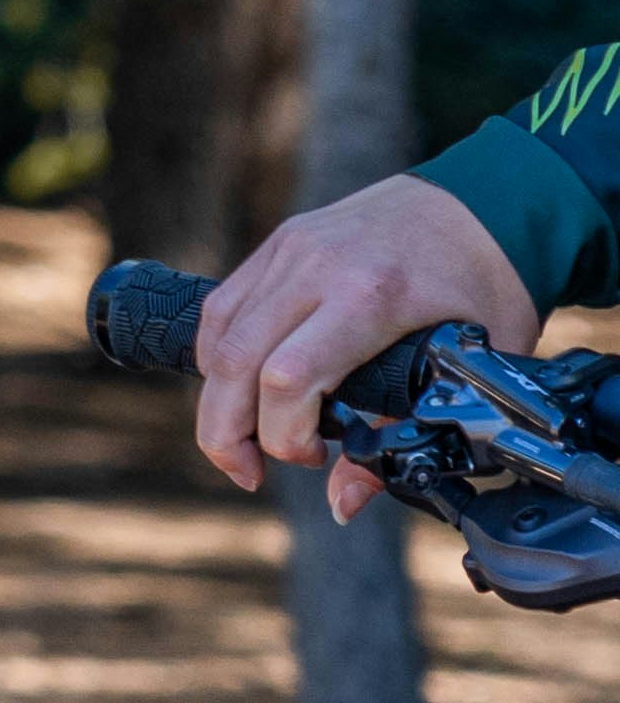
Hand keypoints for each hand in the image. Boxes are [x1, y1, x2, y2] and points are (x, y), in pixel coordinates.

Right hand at [193, 173, 535, 521]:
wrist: (487, 200)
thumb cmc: (486, 287)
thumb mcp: (470, 370)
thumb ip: (403, 434)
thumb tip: (343, 502)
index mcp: (370, 296)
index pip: (287, 378)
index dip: (283, 436)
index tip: (313, 461)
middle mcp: (317, 267)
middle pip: (236, 361)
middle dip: (226, 431)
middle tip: (245, 472)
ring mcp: (291, 249)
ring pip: (220, 333)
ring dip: (216, 396)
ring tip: (237, 440)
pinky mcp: (281, 242)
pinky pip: (226, 305)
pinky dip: (220, 355)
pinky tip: (237, 388)